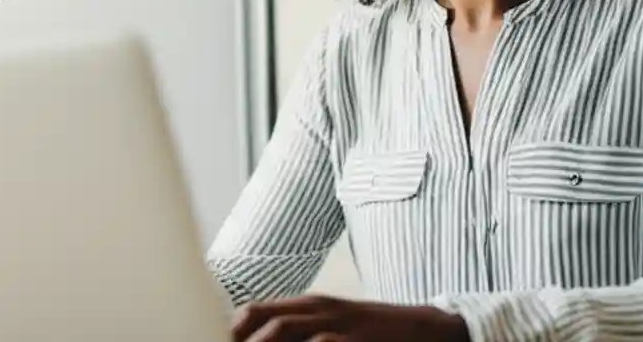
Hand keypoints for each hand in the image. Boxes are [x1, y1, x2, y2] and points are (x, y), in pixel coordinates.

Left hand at [231, 294, 469, 341]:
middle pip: (268, 324)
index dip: (232, 329)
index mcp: (310, 305)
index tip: (214, 339)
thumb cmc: (375, 332)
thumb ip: (301, 329)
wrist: (428, 328)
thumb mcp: (334, 322)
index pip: (257, 310)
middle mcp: (322, 311)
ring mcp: (341, 326)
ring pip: (287, 332)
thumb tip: (257, 336)